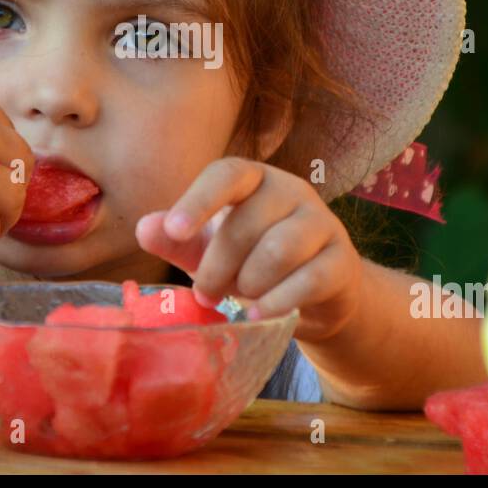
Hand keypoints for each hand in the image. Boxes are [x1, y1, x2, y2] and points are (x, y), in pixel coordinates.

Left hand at [135, 157, 363, 341]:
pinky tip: (257, 314)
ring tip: (238, 298)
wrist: (314, 295)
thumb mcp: (208, 250)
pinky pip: (308, 280)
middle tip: (205, 294)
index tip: (175, 230)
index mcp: (254, 179)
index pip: (228, 173)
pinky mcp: (342, 260)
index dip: (200, 199)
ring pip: (279, 250)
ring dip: (249, 283)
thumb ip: (176, 240)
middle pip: (247, 223)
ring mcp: (322, 223)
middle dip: (218, 266)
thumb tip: (145, 228)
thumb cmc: (251, 262)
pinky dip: (276, 302)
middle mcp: (291, 190)